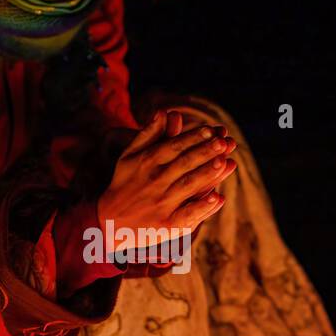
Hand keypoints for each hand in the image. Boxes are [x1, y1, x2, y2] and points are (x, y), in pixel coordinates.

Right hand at [97, 109, 236, 253]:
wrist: (109, 222)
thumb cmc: (124, 184)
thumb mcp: (130, 156)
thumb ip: (148, 134)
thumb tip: (164, 111)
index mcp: (148, 162)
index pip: (174, 146)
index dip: (193, 138)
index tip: (211, 130)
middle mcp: (156, 181)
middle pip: (185, 163)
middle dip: (206, 152)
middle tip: (224, 143)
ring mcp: (162, 203)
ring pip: (189, 186)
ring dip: (208, 174)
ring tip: (226, 163)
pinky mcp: (167, 225)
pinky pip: (187, 215)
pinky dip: (202, 207)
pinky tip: (218, 198)